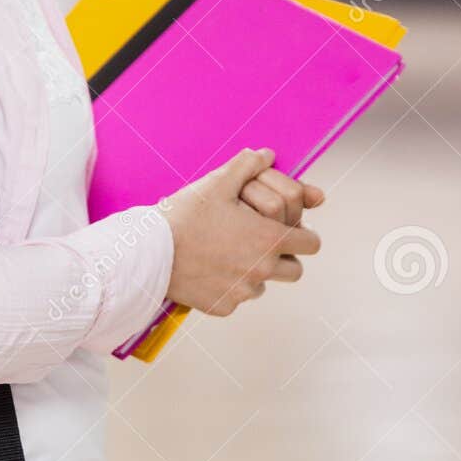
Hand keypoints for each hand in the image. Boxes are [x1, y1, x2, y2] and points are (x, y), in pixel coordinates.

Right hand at [159, 147, 321, 316]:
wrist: (148, 252)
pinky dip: (228, 286)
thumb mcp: (217, 183)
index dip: (302, 233)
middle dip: (284, 257)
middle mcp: (262, 270)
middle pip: (295, 270)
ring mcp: (242, 291)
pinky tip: (208, 269)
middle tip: (260, 242)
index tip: (287, 228)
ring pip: (263, 285)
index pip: (312, 244)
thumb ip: (248, 166)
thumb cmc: (184, 215)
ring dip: (254, 272)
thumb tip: (266, 154)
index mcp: (269, 239)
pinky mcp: (222, 306)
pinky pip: (236, 298)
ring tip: (228, 253)